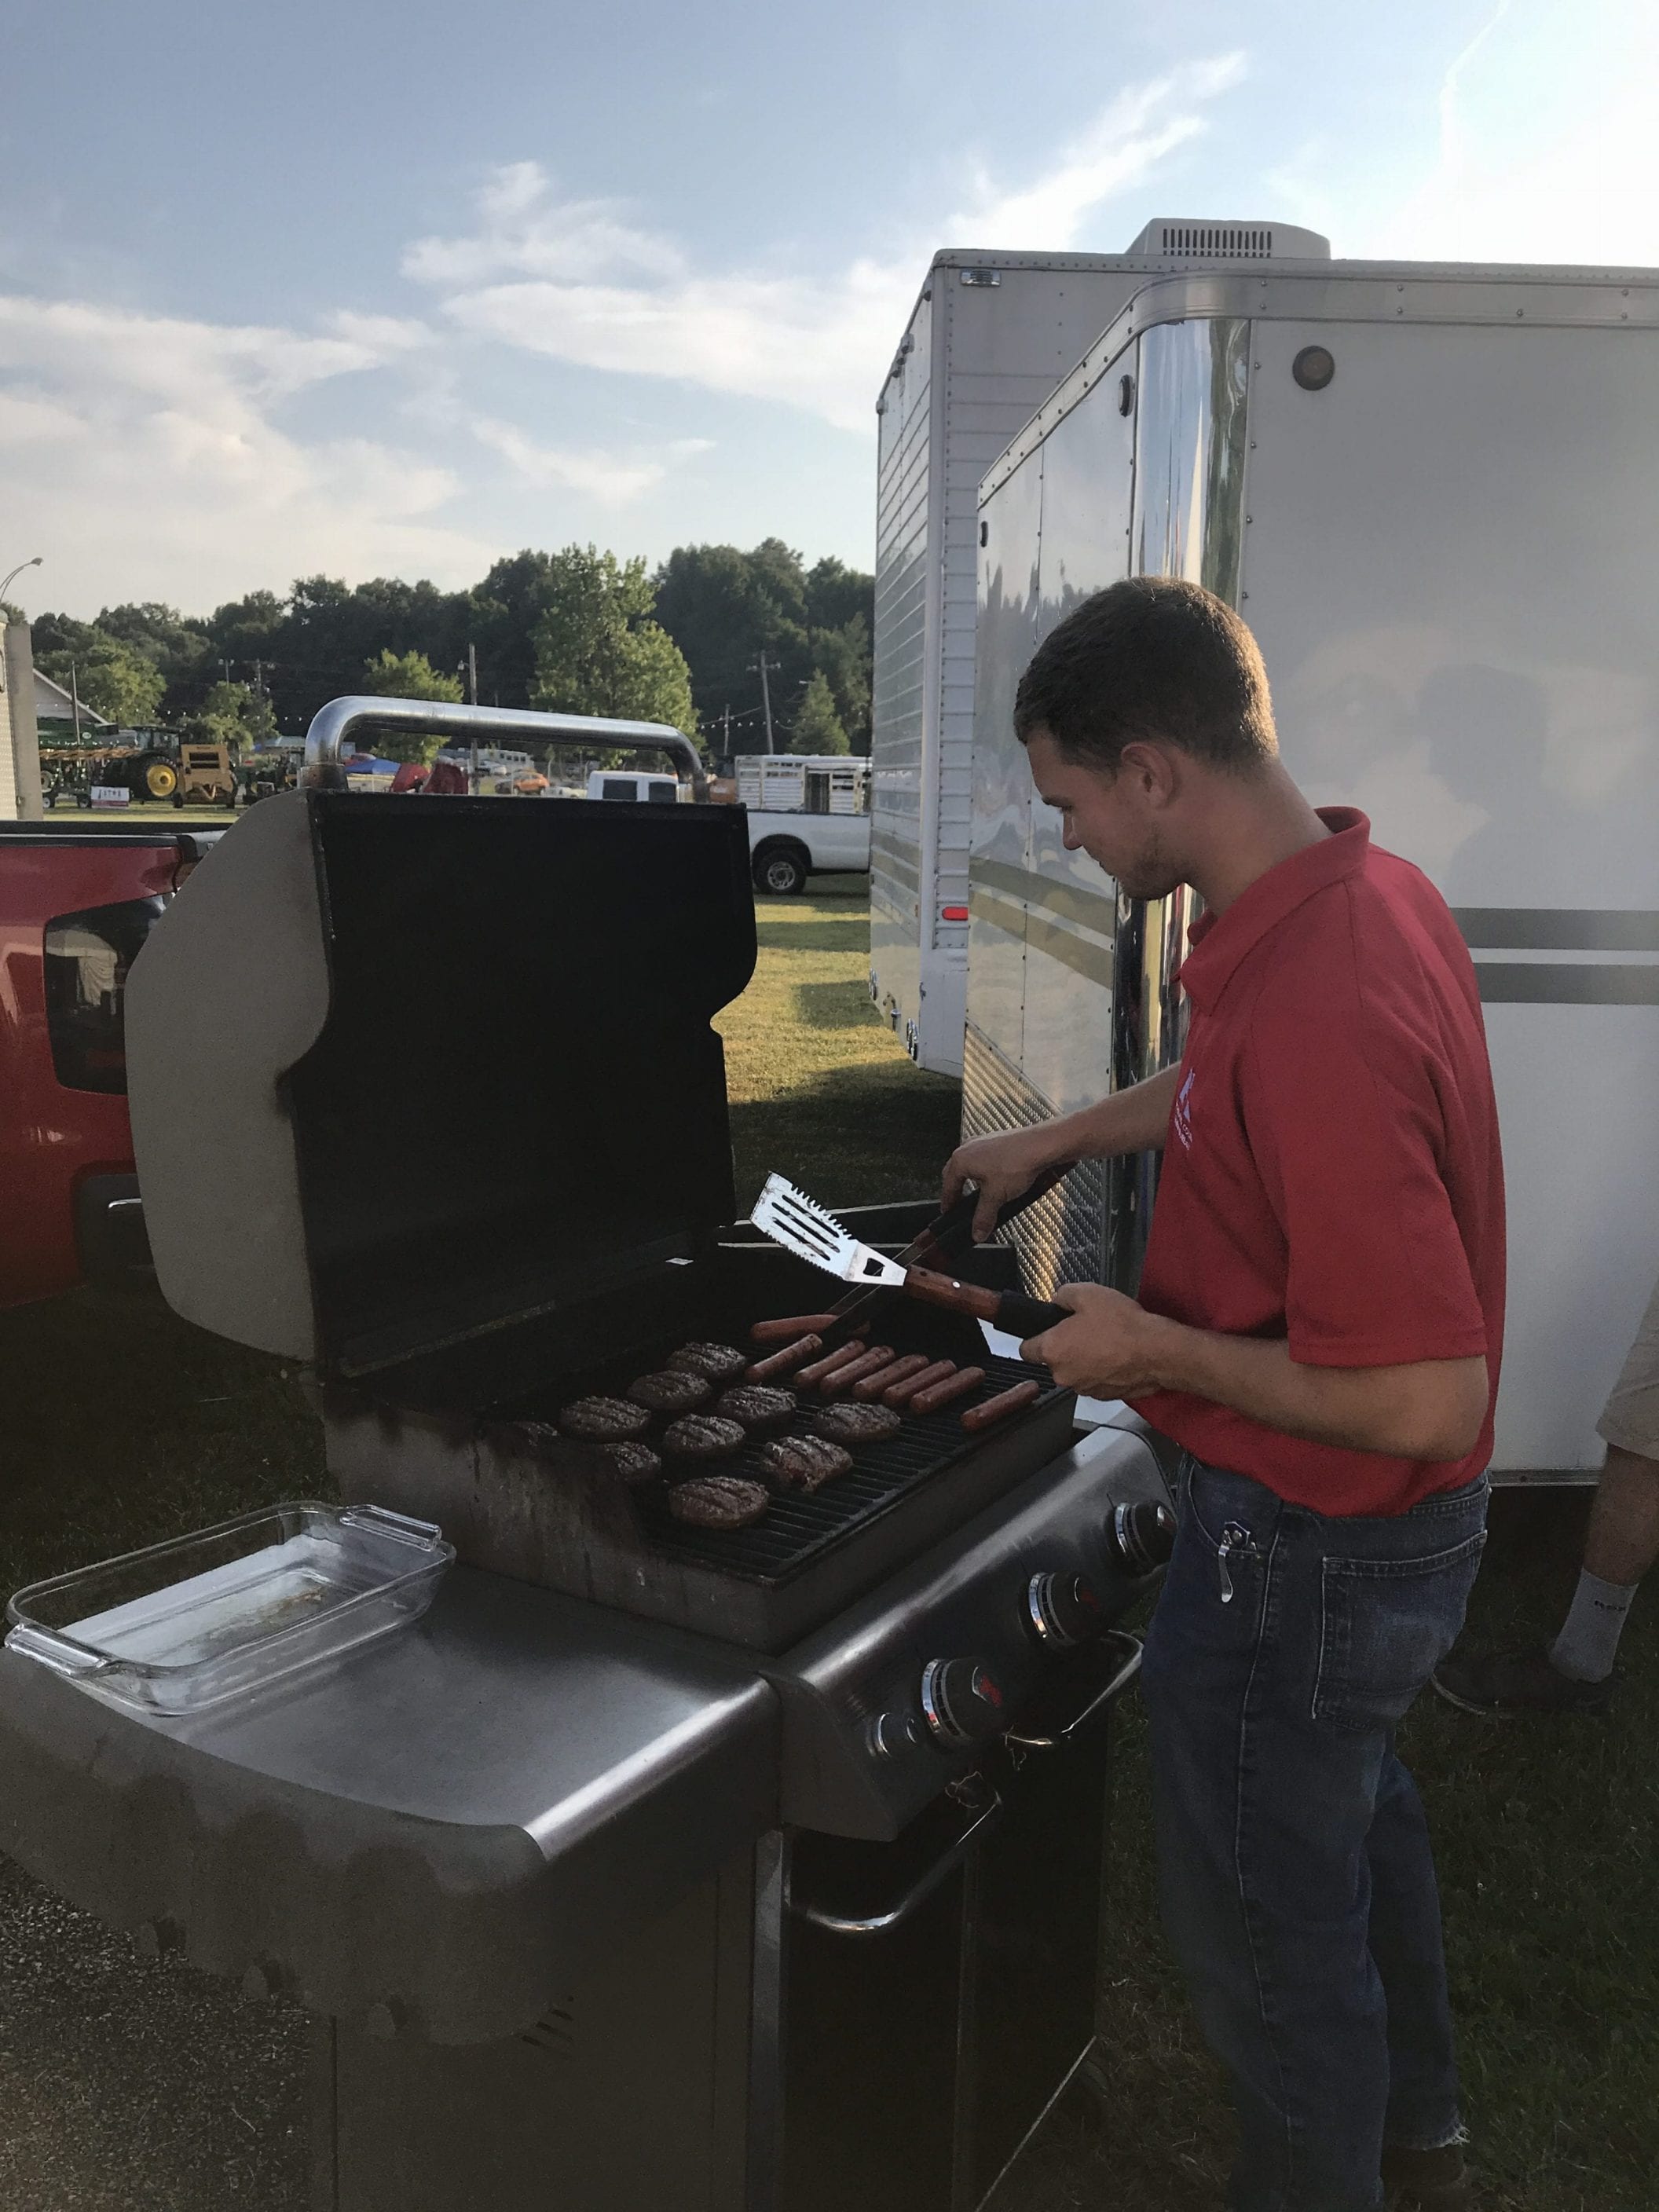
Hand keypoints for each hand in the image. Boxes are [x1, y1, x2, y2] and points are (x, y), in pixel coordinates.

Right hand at [941, 1127, 1055, 1241]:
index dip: (948, 1203)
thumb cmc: (1017, 1161)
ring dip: (973, 1180)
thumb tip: (977, 1231)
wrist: (1041, 1146)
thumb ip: (984, 1217)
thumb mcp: (996, 1197)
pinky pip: (986, 1159)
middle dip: (958, 1190)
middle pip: (956, 1173)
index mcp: (961, 1159)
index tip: (948, 1212)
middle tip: (961, 1205)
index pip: (948, 1186)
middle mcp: (969, 1147)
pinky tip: (998, 1182)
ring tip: (981, 1195)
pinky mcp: (998, 1141)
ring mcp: (984, 1142)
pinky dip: (987, 1172)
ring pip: (972, 1165)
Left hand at [1021, 1282, 1176, 1397]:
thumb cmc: (1122, 1325)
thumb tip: (1058, 1301)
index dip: (1034, 1338)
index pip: (1025, 1350)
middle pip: (1054, 1360)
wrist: (1157, 1352)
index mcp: (1053, 1349)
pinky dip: (1102, 1370)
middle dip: (1065, 1347)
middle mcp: (1064, 1374)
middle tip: (1085, 1329)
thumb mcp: (1088, 1293)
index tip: (1044, 1331)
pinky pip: (1095, 1381)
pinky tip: (1117, 1356)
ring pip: (1076, 1371)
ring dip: (1085, 1360)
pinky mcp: (1104, 1396)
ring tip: (1106, 1341)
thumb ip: (1063, 1295)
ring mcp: (1084, 1388)